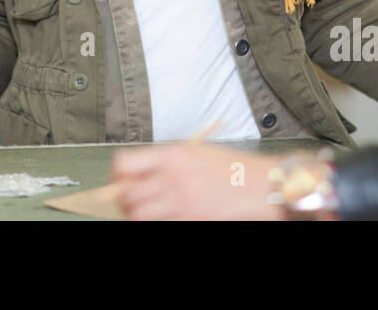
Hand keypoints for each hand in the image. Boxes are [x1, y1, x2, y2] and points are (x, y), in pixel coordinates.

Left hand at [109, 145, 286, 219]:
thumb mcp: (195, 152)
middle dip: (123, 199)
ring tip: (147, 211)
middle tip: (130, 200)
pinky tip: (167, 216)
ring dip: (136, 215)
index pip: (125, 164)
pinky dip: (157, 222)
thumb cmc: (231, 168)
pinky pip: (160, 225)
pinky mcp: (191, 219)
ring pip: (138, 215)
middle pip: (126, 193)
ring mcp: (181, 202)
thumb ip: (165, 163)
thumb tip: (135, 176)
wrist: (260, 185)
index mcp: (172, 155)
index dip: (117, 174)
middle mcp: (172, 178)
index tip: (120, 179)